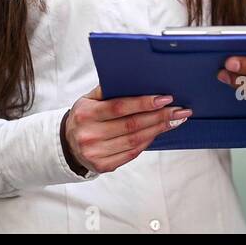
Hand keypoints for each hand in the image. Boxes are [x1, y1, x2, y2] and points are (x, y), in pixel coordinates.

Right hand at [62, 87, 191, 174]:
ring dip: (158, 130)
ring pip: (135, 141)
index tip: (165, 99)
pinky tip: (158, 133)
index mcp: (86, 113)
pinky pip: (131, 154)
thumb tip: (136, 78)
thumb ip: (108, 89)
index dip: (144, 103)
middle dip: (159, 117)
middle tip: (179, 110)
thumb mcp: (89, 99)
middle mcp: (89, 134)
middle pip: (132, 125)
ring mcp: (95, 153)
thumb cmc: (84, 116)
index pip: (120, 107)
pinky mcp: (103, 166)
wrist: (67, 143)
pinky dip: (147, 142)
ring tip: (174, 121)